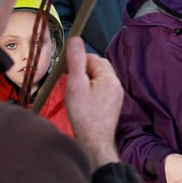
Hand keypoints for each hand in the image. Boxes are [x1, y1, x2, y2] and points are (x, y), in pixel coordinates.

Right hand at [63, 37, 123, 169]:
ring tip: (74, 92)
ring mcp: (115, 97)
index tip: (65, 71)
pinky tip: (81, 102)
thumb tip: (76, 39)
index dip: (78, 62)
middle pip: (98, 68)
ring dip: (85, 81)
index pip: (93, 59)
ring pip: (98, 80)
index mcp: (109, 78)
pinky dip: (90, 92)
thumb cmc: (84, 115)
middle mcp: (116, 85)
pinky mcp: (112, 106)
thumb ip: (76, 61)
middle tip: (68, 81)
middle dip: (82, 71)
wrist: (94, 142)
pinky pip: (100, 91)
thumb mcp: (76, 84)